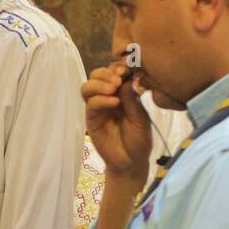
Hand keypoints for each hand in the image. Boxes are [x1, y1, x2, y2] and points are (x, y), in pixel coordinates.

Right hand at [82, 63, 152, 183]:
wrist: (131, 161)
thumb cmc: (139, 139)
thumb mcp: (140, 116)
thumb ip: (132, 98)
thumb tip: (126, 79)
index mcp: (122, 92)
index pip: (113, 72)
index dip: (117, 68)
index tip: (126, 70)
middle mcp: (107, 97)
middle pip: (96, 75)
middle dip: (106, 73)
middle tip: (118, 80)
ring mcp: (97, 109)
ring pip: (88, 87)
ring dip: (99, 84)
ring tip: (113, 89)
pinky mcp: (91, 120)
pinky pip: (90, 104)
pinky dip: (101, 99)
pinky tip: (114, 103)